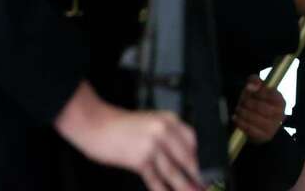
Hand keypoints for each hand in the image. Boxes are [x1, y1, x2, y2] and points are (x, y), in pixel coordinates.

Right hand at [55, 82, 202, 190]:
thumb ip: (168, 137)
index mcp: (169, 120)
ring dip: (184, 187)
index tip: (209, 172)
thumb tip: (185, 159)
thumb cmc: (122, 126)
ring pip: (173, 172)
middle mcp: (163, 131)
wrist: (95, 124)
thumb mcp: (151, 123)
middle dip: (197, 176)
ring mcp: (151, 145)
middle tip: (205, 187)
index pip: (194, 141)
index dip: (203, 159)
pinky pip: (155, 180)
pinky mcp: (138, 160)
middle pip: (187, 158)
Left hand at [232, 77, 284, 143]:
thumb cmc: (255, 101)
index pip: (272, 95)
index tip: (248, 90)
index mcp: (280, 101)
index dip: (259, 93)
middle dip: (249, 104)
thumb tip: (251, 86)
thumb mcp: (255, 88)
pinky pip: (252, 130)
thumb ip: (254, 81)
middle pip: (264, 108)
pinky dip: (242, 123)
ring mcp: (274, 127)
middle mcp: (280, 114)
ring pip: (257, 120)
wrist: (254, 122)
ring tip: (238, 109)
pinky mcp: (265, 136)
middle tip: (242, 102)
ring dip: (244, 113)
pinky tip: (236, 118)